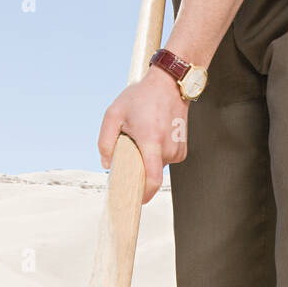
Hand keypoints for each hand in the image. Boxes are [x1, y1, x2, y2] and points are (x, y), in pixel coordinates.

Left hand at [98, 67, 189, 201]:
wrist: (170, 84)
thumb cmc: (142, 97)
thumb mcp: (114, 113)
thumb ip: (105, 141)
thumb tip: (107, 163)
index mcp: (151, 141)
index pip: (152, 179)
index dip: (143, 195)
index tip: (134, 202)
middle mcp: (167, 149)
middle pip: (148, 173)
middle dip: (136, 166)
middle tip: (130, 147)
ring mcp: (177, 151)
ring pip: (156, 167)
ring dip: (146, 159)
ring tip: (144, 135)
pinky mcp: (182, 151)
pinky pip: (164, 162)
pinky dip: (156, 155)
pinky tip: (154, 136)